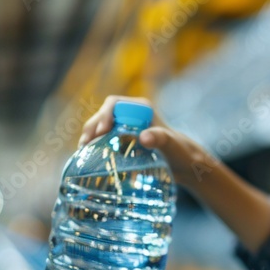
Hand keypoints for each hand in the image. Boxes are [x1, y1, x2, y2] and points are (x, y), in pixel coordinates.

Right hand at [79, 95, 222, 189]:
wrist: (185, 165)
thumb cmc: (181, 152)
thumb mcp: (171, 145)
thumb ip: (161, 138)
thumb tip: (144, 137)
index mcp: (141, 108)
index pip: (114, 104)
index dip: (104, 115)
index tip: (102, 132)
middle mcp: (131, 115)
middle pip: (103, 116)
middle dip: (92, 127)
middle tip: (85, 145)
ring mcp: (126, 128)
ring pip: (101, 128)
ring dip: (90, 137)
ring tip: (83, 151)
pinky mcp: (124, 141)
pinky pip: (105, 140)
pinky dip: (96, 146)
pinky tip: (90, 156)